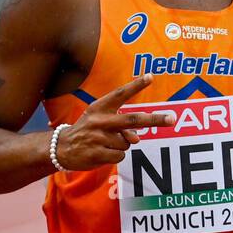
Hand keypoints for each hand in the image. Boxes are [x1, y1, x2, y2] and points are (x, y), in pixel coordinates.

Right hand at [54, 76, 173, 170]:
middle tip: (172, 119)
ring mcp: (97, 138)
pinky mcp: (97, 154)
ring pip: (127, 143)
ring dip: (122, 145)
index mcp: (100, 108)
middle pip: (132, 119)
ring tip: (105, 143)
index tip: (150, 77)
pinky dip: (116, 156)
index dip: (135, 85)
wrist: (61, 148)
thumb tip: (136, 139)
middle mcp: (99, 121)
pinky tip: (103, 153)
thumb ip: (122, 125)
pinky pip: (120, 156)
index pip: (120, 94)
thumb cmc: (88, 130)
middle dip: (154, 119)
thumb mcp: (100, 121)